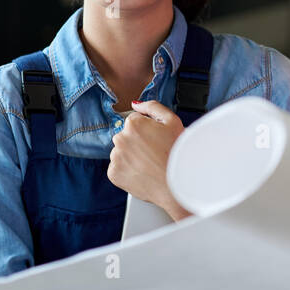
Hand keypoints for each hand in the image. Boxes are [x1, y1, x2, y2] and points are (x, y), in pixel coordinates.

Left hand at [107, 100, 188, 219]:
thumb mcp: (173, 122)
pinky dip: (127, 169)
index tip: (157, 140)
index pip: (135, 121)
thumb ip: (153, 106)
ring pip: (121, 151)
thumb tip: (135, 104)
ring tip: (149, 163)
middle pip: (126, 135)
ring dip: (132, 155)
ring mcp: (115, 157)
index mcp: (133, 124)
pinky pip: (118, 167)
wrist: (175, 185)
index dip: (149, 129)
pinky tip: (142, 172)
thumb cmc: (177, 154)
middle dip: (138, 142)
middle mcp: (120, 139)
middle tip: (155, 152)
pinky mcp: (113, 173)